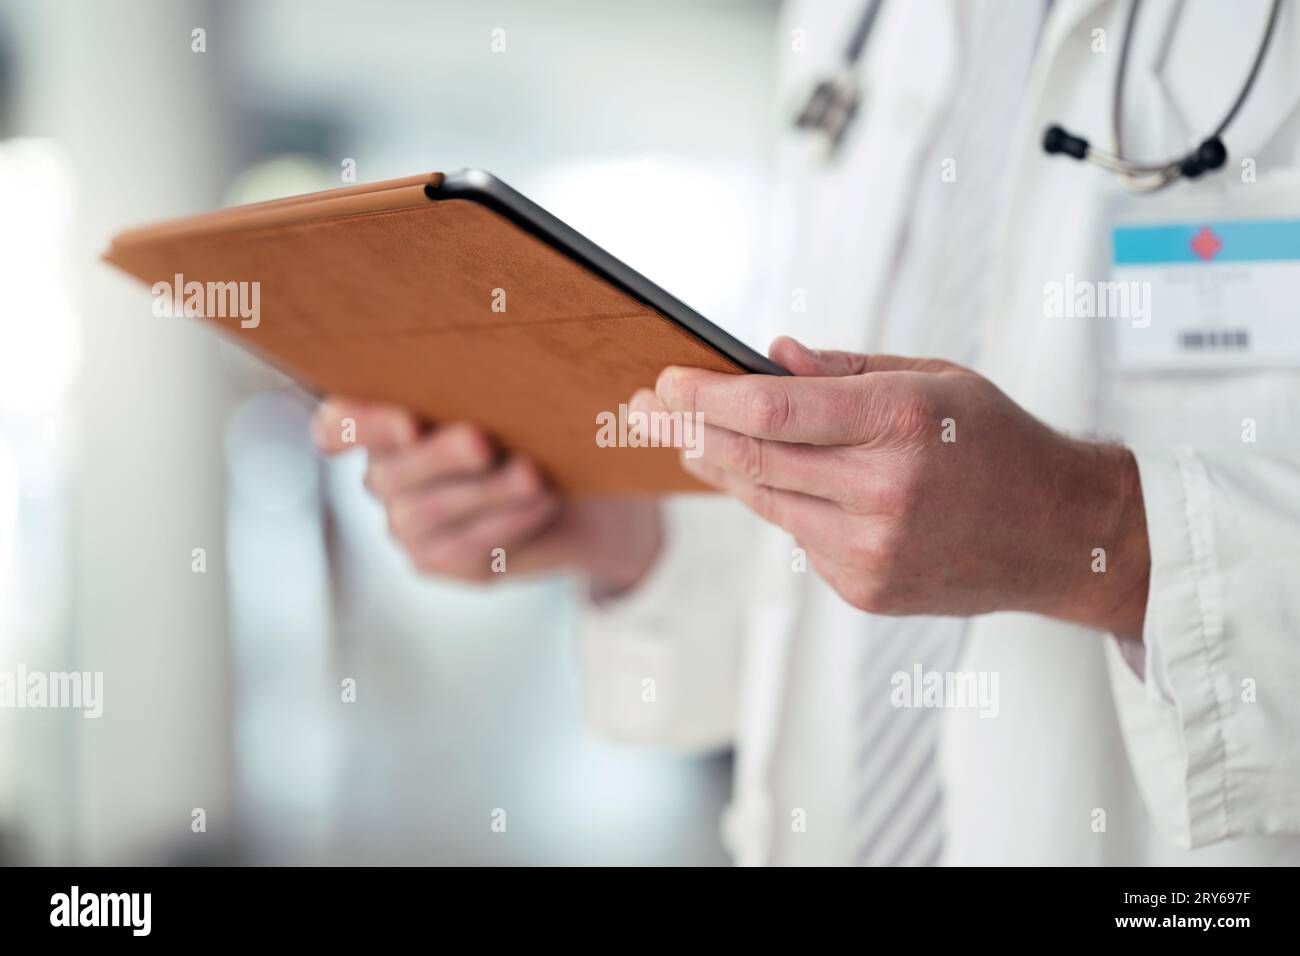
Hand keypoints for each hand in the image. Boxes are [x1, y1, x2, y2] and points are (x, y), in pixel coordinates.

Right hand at [311, 399, 661, 594]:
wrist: (569, 491)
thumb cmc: (529, 426)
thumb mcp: (510, 401)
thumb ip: (490, 389)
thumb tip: (520, 374)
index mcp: (385, 423)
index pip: (338, 426)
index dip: (359, 425)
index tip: (409, 423)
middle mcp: (385, 475)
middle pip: (390, 471)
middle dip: (441, 457)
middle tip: (483, 443)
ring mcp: (406, 524)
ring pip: (426, 513)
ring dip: (485, 492)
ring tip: (533, 476)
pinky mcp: (438, 560)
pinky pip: (463, 548)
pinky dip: (507, 523)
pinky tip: (542, 503)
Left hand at [636, 337, 1149, 638]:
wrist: (1060, 534)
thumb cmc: (997, 444)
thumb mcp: (933, 379)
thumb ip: (842, 372)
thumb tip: (767, 358)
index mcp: (902, 423)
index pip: (773, 411)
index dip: (706, 397)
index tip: (664, 382)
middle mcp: (882, 492)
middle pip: (752, 459)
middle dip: (686, 430)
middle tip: (643, 410)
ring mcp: (870, 550)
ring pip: (765, 501)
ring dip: (719, 467)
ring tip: (684, 439)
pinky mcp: (862, 589)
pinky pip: (796, 536)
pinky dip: (778, 503)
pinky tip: (770, 479)